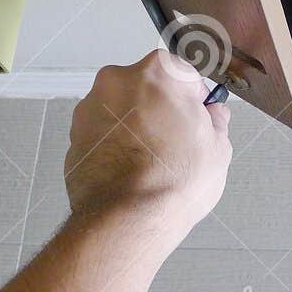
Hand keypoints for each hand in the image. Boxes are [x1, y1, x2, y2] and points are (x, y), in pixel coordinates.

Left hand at [63, 49, 232, 258]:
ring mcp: (90, 108)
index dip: (193, 100)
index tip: (197, 120)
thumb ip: (215, 122)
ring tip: (150, 164)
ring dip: (134, 128)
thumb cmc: (172, 181)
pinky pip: (101, 134)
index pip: (184, 74)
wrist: (127, 219)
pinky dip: (113, 147)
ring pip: (121, 111)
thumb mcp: (218, 149)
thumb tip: (213, 117)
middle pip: (147, 88)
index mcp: (158, 72)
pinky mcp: (73, 137)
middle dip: (160, 111)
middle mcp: (118, 80)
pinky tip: (129, 173)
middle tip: (175, 145)